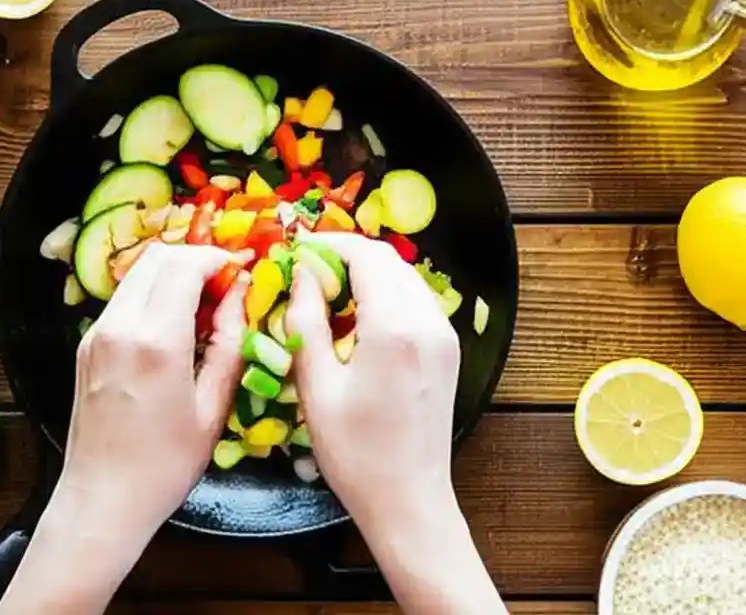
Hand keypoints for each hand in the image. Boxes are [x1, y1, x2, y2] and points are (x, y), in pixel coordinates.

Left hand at [0, 243, 247, 614]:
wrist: (103, 498)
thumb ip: (229, 343)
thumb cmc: (166, 464)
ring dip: (172, 274)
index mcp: (156, 341)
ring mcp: (97, 333)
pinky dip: (151, 294)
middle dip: (195, 259)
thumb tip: (239, 295)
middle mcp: (120, 326)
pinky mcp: (87, 344)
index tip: (241, 270)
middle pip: (158, 256)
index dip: (218, 258)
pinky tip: (173, 325)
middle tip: (224, 285)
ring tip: (201, 305)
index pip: (185, 265)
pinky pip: (123, 298)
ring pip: (137, 273)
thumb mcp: (213, 407)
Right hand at [286, 232, 506, 614]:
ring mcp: (444, 336)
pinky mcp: (448, 351)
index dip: (328, 244)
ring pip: (405, 278)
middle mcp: (428, 322)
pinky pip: (416, 302)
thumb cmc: (355, 453)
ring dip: (368, 272)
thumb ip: (306, 321)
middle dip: (347, 255)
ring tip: (327, 289)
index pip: (365, 256)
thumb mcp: (316, 387)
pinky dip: (387, 294)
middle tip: (307, 266)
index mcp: (395, 327)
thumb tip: (301, 274)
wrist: (409, 500)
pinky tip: (357, 315)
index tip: (297, 248)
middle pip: (389, 261)